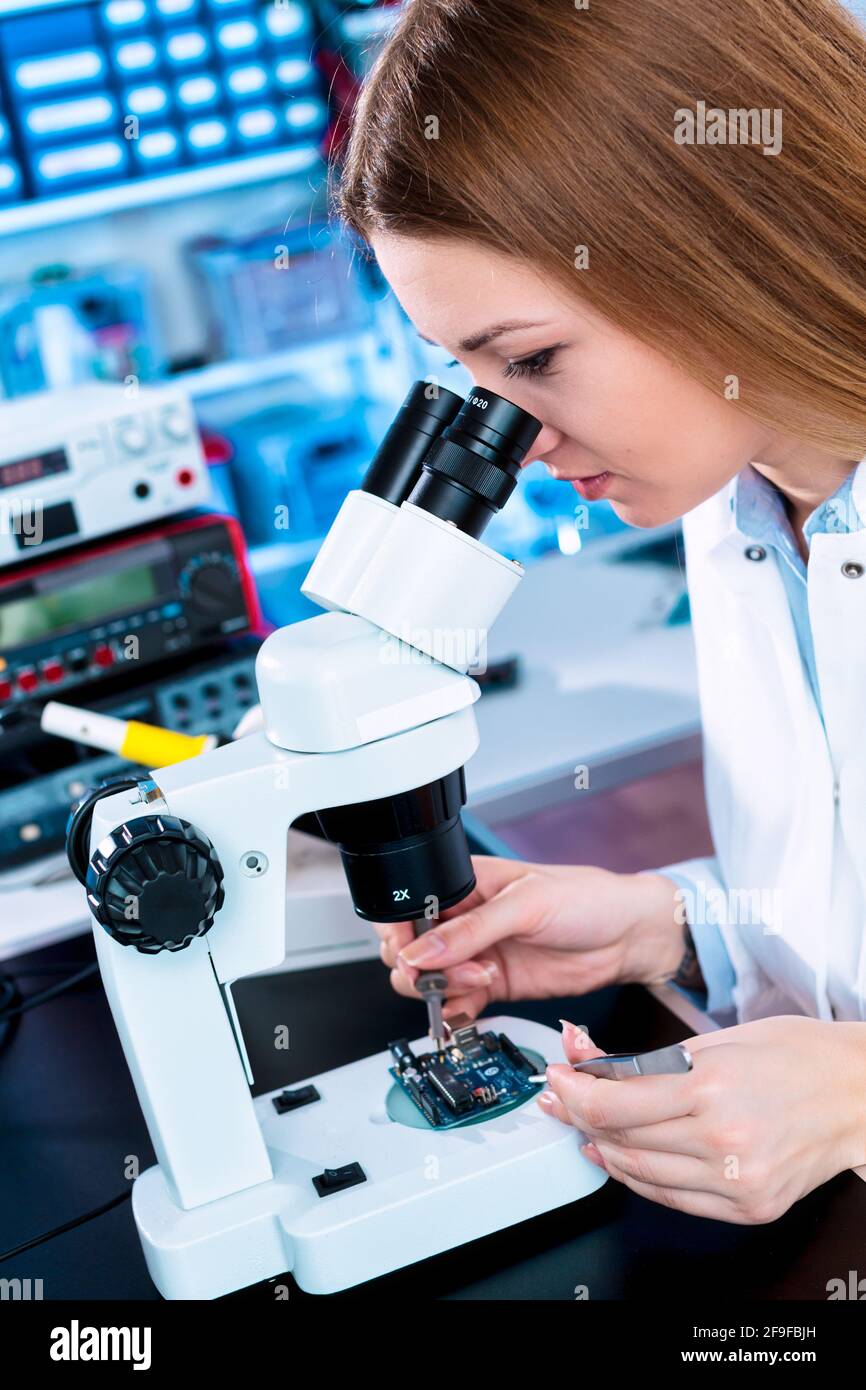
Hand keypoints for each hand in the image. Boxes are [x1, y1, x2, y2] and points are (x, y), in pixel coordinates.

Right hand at [374, 855, 684, 1021]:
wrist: (629, 936)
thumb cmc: (587, 899)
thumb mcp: (526, 905)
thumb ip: (471, 930)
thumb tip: (422, 951)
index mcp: (464, 884)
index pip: (409, 908)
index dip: (399, 932)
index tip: (409, 952)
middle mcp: (465, 919)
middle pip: (410, 949)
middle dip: (418, 966)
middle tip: (449, 971)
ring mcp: (477, 954)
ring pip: (428, 980)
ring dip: (442, 988)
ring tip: (478, 980)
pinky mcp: (493, 984)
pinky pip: (457, 1002)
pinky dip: (456, 1010)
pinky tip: (473, 1003)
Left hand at [541, 1016, 865, 1222]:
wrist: (858, 1093)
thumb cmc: (797, 1055)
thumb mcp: (716, 1040)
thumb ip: (648, 1058)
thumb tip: (587, 1057)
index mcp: (712, 1087)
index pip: (615, 1102)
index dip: (574, 1091)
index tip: (558, 1078)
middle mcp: (723, 1139)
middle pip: (622, 1137)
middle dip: (580, 1115)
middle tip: (562, 1097)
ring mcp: (737, 1180)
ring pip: (640, 1172)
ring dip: (603, 1148)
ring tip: (584, 1126)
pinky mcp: (748, 1206)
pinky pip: (673, 1198)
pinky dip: (639, 1179)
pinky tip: (620, 1159)